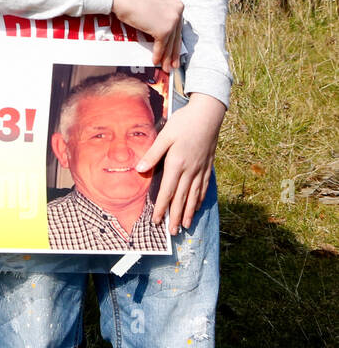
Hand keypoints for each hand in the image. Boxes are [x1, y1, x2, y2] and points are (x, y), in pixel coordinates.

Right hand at [110, 0, 182, 70]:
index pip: (177, 26)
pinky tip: (155, 61)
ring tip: (165, 67)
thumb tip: (160, 27)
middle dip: (174, 52)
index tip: (175, 49)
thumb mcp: (152, 3)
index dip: (175, 39)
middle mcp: (178, 10)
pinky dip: (158, 54)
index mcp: (176, 3)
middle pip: (176, 36)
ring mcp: (172, 20)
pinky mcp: (164, 30)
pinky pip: (161, 46)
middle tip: (173, 63)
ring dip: (167, 57)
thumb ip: (161, 13)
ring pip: (170, 43)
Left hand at [135, 92, 225, 233]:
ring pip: (194, 196)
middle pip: (181, 199)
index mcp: (177, 164)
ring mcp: (201, 169)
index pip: (168, 192)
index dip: (161, 208)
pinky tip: (197, 206)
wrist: (208, 114)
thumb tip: (139, 170)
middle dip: (175, 217)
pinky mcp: (208, 166)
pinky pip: (204, 187)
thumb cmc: (183, 123)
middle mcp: (190, 170)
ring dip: (189, 212)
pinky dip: (199, 199)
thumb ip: (152, 154)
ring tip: (185, 226)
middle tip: (172, 232)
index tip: (156, 221)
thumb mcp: (164, 136)